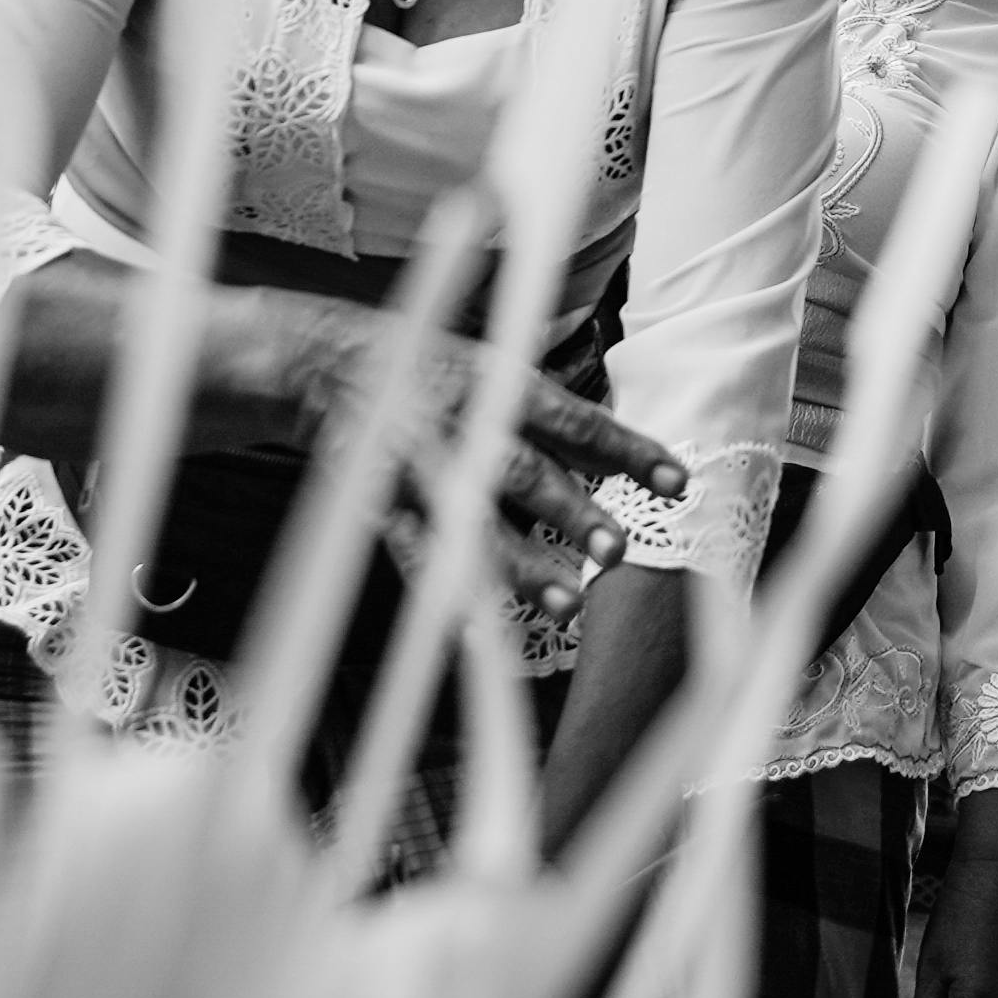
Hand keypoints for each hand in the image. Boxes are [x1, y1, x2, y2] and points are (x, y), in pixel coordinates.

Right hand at [181, 279, 681, 592]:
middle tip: (616, 549)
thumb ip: (550, 415)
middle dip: (571, 513)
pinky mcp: (380, 503)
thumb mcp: (492, 369)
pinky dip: (446, 596)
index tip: (676, 478)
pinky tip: (480, 634)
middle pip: (524, 472)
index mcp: (498, 384)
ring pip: (472, 522)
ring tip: (566, 602)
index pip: (576, 420)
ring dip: (520, 565)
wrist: (322, 363)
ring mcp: (418, 467)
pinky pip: (416, 556)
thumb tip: (617, 453)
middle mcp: (462, 424)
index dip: (627, 449)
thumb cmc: (426, 369)